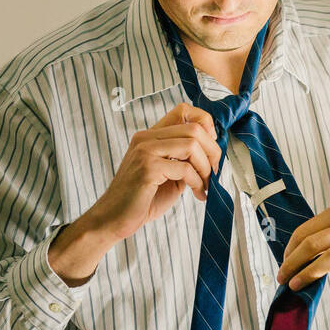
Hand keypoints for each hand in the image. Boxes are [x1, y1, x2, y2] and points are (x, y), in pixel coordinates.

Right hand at [85, 101, 221, 242]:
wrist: (113, 219)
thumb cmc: (142, 199)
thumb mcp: (169, 173)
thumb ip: (186, 159)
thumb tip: (214, 152)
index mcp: (150, 136)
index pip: (183, 110)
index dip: (205, 124)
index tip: (210, 149)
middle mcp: (146, 138)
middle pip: (194, 128)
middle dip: (213, 151)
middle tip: (215, 172)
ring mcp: (145, 151)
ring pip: (192, 145)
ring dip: (206, 168)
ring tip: (206, 185)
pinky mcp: (147, 168)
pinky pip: (185, 168)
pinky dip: (198, 182)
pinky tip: (198, 193)